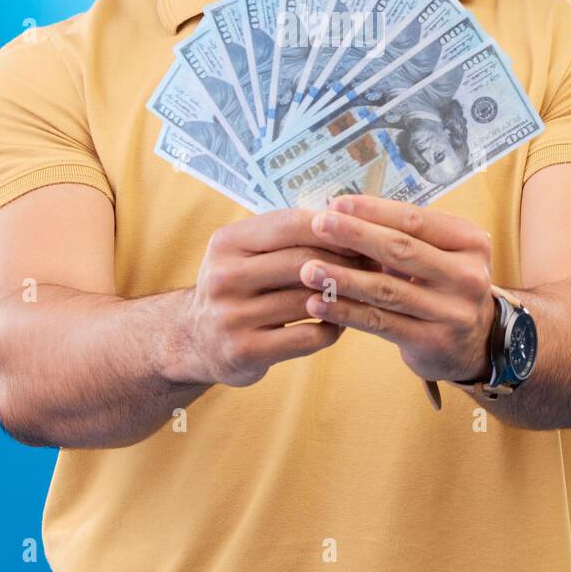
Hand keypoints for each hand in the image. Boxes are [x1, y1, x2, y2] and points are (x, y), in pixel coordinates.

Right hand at [160, 208, 376, 387]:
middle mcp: (223, 277)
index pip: (289, 225)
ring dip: (344, 296)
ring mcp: (231, 316)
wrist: (195, 339)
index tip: (363, 232)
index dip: (332, 228)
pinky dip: (332, 328)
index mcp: (227, 243)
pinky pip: (307, 337)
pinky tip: (339, 322)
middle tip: (375, 264)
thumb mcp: (246, 252)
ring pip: (307, 300)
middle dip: (345, 262)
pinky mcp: (245, 351)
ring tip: (365, 292)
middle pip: (302, 262)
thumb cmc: (238, 286)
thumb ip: (287, 236)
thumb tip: (351, 220)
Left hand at [298, 194, 495, 384]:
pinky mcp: (432, 341)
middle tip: (318, 225)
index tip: (336, 203)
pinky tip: (318, 304)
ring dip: (343, 277)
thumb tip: (340, 212)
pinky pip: (380, 323)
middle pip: (402, 250)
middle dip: (355, 235)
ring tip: (308, 268)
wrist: (474, 343)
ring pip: (387, 290)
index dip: (373, 210)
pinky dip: (346, 312)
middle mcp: (467, 275)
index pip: (415, 219)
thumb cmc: (443, 286)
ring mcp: (452, 311)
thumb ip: (403, 235)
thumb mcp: (440, 254)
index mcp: (470, 241)